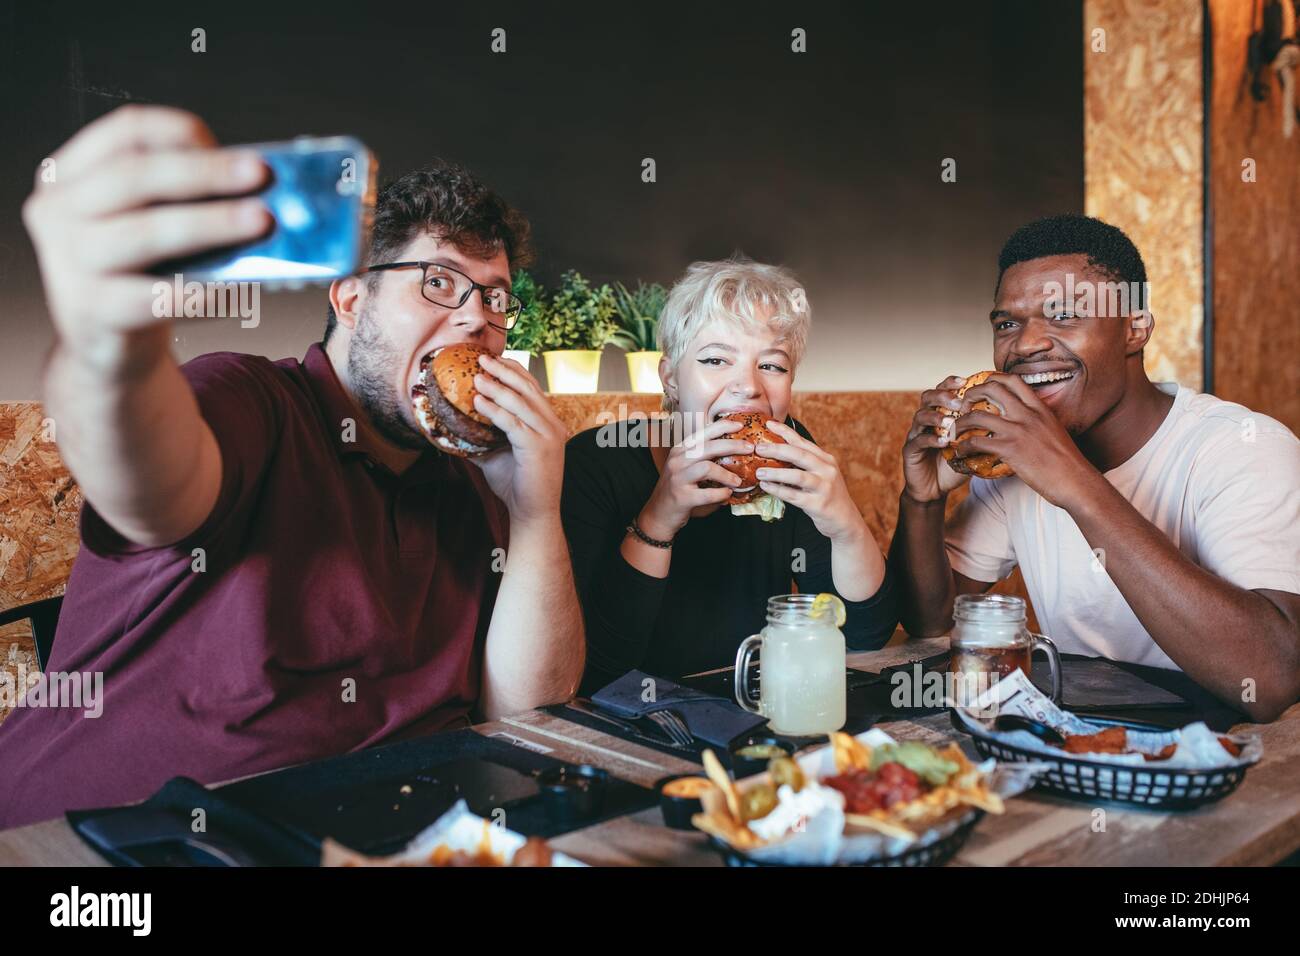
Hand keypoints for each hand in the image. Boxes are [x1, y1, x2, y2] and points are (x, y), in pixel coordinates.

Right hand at [22, 105, 270, 377]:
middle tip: (262, 176)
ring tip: (262, 222)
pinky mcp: (91, 312)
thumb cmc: (140, 274)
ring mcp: (68, 263)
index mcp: (70, 175)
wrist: (108, 348)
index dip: (181, 132)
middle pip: (133, 176)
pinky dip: (201, 291)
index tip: (236, 147)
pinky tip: (238, 288)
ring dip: (210, 224)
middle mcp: (58, 212)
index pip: (125, 132)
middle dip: (205, 173)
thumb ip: (187, 199)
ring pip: (143, 233)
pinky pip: (155, 297)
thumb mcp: (151, 223)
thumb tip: (260, 185)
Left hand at [468, 353, 569, 524]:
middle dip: (504, 370)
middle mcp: (552, 424)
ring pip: (520, 402)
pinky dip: (494, 410)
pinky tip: (478, 402)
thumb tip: (454, 427)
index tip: (493, 360)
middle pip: (527, 388)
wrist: (532, 513)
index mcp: (548, 423)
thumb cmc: (516, 485)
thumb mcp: (497, 455)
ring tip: (476, 377)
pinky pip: (513, 422)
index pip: (532, 388)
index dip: (513, 371)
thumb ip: (483, 438)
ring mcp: (547, 435)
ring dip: (496, 386)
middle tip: (482, 359)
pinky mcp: (538, 446)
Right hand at [637, 417, 752, 538]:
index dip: (723, 426)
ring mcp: (678, 478)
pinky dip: (721, 494)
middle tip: (750, 448)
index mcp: (679, 450)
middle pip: (708, 447)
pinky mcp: (682, 497)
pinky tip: (727, 495)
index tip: (740, 425)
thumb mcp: (685, 467)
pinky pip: (707, 494)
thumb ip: (702, 457)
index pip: (702, 432)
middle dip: (732, 445)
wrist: (658, 513)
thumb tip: (732, 448)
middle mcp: (677, 461)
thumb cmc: (677, 489)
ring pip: (707, 468)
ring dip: (727, 474)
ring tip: (738, 481)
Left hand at [753, 420, 867, 542]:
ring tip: (759, 472)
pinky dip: (778, 490)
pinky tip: (766, 487)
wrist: (845, 520)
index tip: (768, 423)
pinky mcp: (818, 504)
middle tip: (758, 448)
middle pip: (800, 455)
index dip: (785, 432)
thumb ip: (805, 464)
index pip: (803, 442)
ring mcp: (824, 487)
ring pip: (796, 476)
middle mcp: (827, 470)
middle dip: (777, 449)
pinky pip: (793, 495)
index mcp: (826, 460)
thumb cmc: (827, 495)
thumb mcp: (822, 475)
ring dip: (775, 473)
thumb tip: (777, 452)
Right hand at [901, 376, 971, 503]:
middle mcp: (925, 420)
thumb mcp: (971, 447)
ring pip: (920, 416)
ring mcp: (915, 434)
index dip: (950, 383)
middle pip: (927, 397)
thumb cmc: (954, 465)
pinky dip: (931, 439)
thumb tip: (1010, 423)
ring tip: (950, 422)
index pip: (942, 390)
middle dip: (942, 395)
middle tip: (958, 402)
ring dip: (936, 416)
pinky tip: (944, 441)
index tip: (965, 380)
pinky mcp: (909, 451)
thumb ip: (983, 433)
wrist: (934, 489)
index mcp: (939, 413)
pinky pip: (918, 440)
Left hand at [954, 373, 1100, 507]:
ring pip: (977, 415)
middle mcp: (1028, 414)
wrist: (1076, 481)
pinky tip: (960, 452)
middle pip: (991, 389)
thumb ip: (1037, 421)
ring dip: (960, 422)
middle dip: (971, 394)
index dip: (992, 380)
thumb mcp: (1054, 431)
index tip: (981, 389)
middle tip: (962, 405)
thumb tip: (1024, 421)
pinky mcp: (1010, 449)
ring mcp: (1018, 430)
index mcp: (1040, 408)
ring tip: (953, 430)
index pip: (1013, 380)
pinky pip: (976, 442)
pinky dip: (963, 446)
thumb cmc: (1067, 462)